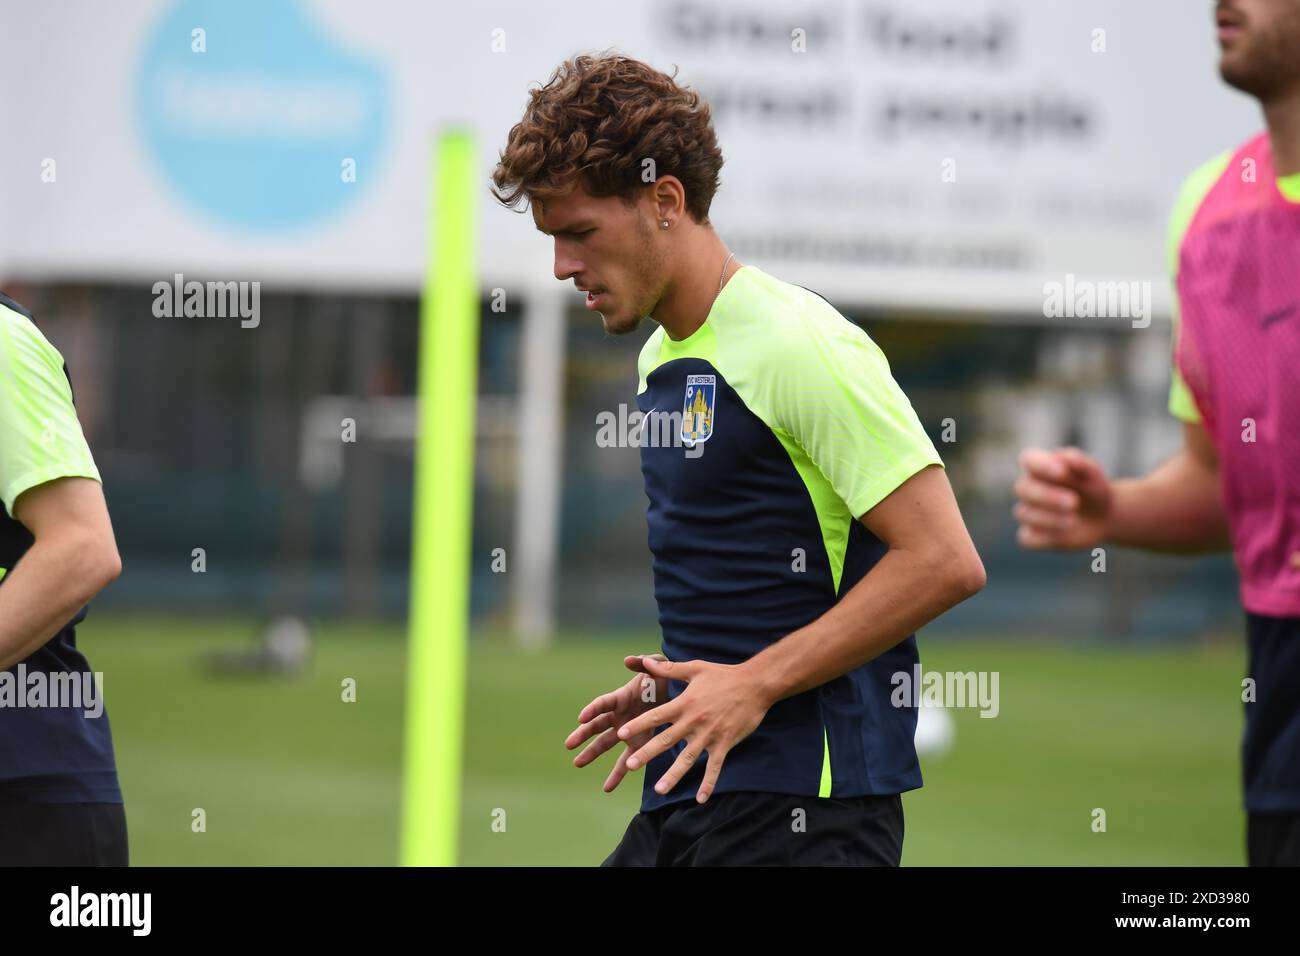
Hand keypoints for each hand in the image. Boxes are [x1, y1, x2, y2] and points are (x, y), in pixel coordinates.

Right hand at [564, 654, 669, 792]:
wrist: (674, 693)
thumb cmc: (661, 676)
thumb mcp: (656, 667)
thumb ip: (644, 662)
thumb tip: (628, 660)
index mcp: (621, 698)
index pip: (603, 703)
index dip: (592, 709)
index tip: (582, 718)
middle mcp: (619, 716)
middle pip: (597, 726)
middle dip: (583, 735)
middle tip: (569, 744)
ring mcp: (626, 731)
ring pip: (605, 744)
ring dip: (591, 754)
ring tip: (577, 763)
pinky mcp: (636, 743)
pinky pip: (625, 761)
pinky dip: (618, 773)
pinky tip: (608, 787)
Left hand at [616, 656, 770, 803]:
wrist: (755, 685)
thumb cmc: (723, 675)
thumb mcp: (694, 669)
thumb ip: (668, 669)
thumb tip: (643, 660)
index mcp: (685, 703)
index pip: (656, 716)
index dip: (638, 725)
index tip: (621, 735)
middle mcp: (694, 721)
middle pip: (666, 740)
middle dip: (647, 753)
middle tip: (629, 765)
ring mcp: (710, 735)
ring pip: (688, 758)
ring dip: (673, 775)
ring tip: (660, 790)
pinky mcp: (725, 744)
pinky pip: (715, 767)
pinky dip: (708, 783)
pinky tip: (701, 799)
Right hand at [1014, 447, 1111, 549]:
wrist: (1103, 516)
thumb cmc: (1093, 489)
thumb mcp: (1092, 473)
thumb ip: (1078, 461)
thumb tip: (1061, 457)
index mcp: (1039, 467)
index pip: (1028, 460)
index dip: (1041, 465)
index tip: (1062, 472)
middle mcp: (1028, 488)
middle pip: (1023, 489)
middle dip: (1048, 496)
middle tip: (1074, 502)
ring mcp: (1028, 512)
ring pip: (1024, 514)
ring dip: (1049, 518)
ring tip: (1075, 520)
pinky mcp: (1032, 535)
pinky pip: (1026, 538)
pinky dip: (1042, 538)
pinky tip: (1063, 535)